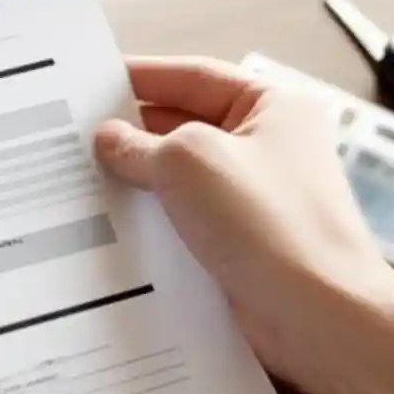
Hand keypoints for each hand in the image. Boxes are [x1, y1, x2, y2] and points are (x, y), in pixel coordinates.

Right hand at [94, 57, 393, 393]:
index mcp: (273, 108)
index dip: (142, 77)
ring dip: (138, 181)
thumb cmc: (270, 226)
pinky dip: (153, 223)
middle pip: (186, 127)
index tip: (93, 85)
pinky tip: (112, 227)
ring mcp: (257, 200)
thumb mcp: (188, 162)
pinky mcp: (243, 247)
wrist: (318, 316)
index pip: (195, 77)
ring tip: (82, 180)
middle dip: (133, 133)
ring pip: (183, 180)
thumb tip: (107, 140)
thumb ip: (139, 145)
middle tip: (75, 137)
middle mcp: (269, 149)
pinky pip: (187, 224)